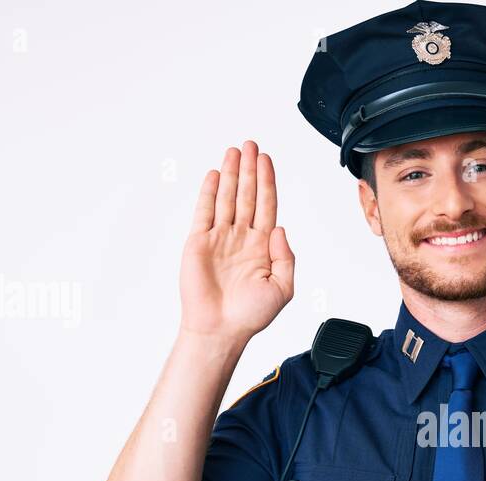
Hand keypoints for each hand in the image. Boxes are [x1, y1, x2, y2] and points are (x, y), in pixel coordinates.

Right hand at [180, 141, 294, 339]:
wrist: (221, 329)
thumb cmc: (251, 315)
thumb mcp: (283, 288)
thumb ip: (286, 258)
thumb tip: (281, 229)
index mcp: (263, 247)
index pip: (267, 206)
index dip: (268, 182)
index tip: (266, 160)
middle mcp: (242, 238)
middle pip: (248, 195)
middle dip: (250, 169)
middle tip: (251, 145)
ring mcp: (220, 238)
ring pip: (227, 198)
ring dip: (232, 174)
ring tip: (234, 151)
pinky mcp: (199, 242)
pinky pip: (205, 211)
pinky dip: (210, 192)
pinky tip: (216, 175)